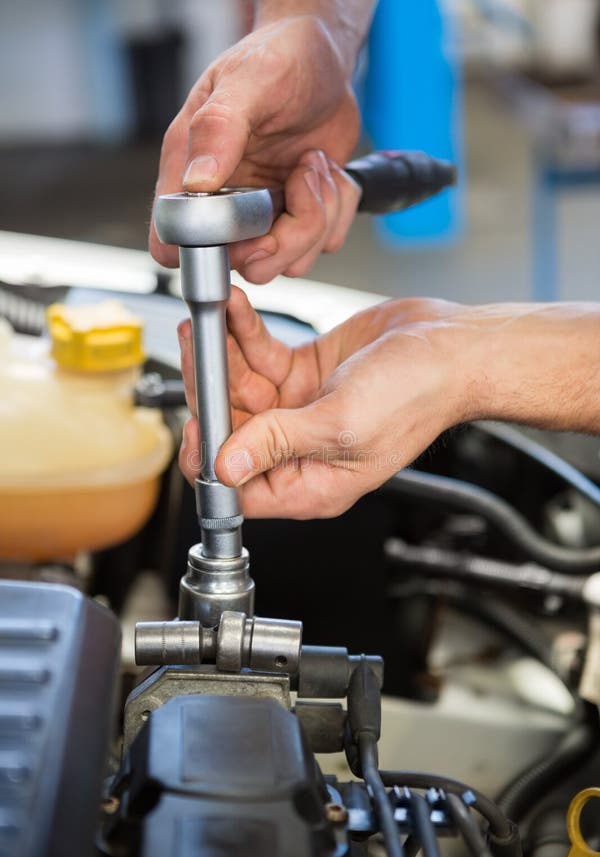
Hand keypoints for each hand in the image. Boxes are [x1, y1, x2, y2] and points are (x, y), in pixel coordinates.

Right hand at [150, 16, 361, 282]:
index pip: (175, 244)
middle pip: (249, 265)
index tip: (246, 234)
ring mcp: (265, 215)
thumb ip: (218, 129)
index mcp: (191, 174)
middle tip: (300, 181)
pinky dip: (339, 208)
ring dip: (319, 214)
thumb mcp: (246, 82)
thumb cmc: (275, 59)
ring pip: (293, 260)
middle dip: (287, 235)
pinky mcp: (301, 216)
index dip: (206, 257)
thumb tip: (197, 182)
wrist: (321, 56)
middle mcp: (226, 203)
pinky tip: (327, 169)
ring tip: (313, 163)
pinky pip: (326, 242)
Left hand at [178, 289, 473, 517]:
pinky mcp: (303, 373)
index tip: (194, 421)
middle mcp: (299, 451)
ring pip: (240, 388)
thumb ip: (277, 443)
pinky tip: (233, 310)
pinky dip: (244, 333)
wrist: (451, 347)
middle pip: (232, 430)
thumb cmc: (417, 395)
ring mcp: (299, 410)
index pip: (239, 487)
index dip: (210, 459)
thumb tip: (225, 468)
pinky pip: (261, 356)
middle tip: (192, 353)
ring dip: (219, 355)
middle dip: (208, 391)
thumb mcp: (340, 425)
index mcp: (309, 483)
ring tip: (203, 323)